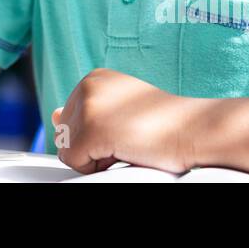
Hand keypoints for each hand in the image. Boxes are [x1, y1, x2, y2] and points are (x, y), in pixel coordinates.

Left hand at [51, 68, 198, 174]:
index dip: (95, 137)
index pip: (68, 122)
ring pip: (67, 150)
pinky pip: (74, 163)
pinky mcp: (92, 129)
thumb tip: (52, 114)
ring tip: (128, 144)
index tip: (126, 129)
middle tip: (128, 139)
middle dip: (92, 147)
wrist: (196, 131)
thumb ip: (86, 111)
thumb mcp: (120, 111)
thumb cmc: (165, 124)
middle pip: (64, 135)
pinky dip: (97, 167)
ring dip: (96, 157)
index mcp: (94, 79)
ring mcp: (89, 106)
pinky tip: (124, 152)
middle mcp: (88, 86)